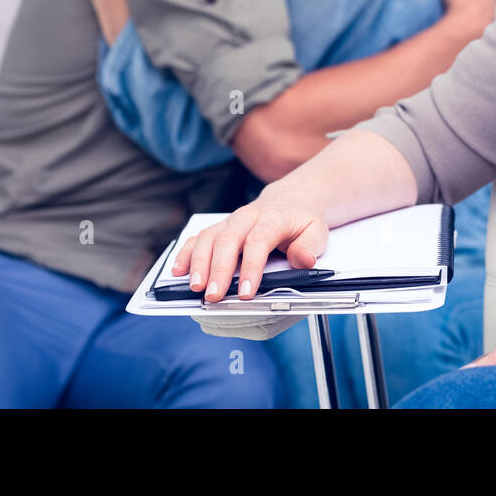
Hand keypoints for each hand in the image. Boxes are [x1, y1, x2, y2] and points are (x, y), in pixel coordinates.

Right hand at [171, 183, 329, 301]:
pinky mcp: (219, 228)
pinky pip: (198, 237)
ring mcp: (230, 221)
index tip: (247, 292)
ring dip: (199, 262)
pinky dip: (186, 253)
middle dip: (219, 269)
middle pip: (228, 239)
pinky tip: (179, 271)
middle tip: (213, 295)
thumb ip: (309, 247)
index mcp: (273, 217)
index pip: (259, 241)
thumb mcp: (316, 232)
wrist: (289, 200)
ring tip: (195, 287)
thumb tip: (303, 260)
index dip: (252, 267)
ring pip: (209, 237)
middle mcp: (247, 216)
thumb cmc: (302, 221)